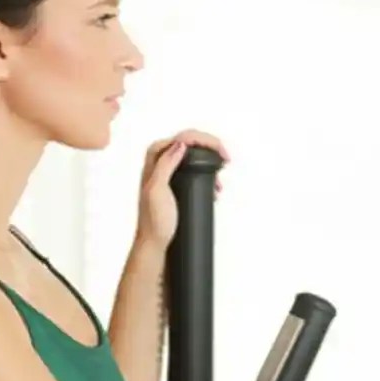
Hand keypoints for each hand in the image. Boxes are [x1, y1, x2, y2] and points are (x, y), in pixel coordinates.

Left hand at [136, 129, 230, 248]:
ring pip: (193, 155)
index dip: (207, 141)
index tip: (223, 155)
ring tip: (219, 181)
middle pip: (190, 141)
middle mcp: (159, 161)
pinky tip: (213, 187)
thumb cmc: (155, 221)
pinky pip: (193, 168)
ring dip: (210, 162)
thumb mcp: (157, 190)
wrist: (154, 243)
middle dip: (211, 149)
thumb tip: (181, 144)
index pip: (185, 136)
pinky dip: (206, 174)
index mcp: (154, 157)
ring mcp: (166, 172)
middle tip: (226, 161)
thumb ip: (165, 164)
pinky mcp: (173, 183)